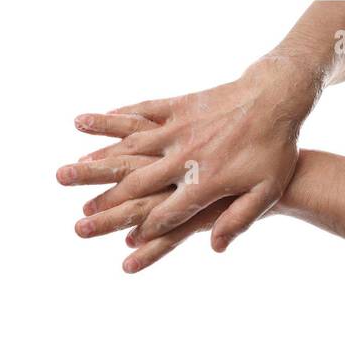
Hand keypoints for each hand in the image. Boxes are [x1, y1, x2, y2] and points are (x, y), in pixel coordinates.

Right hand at [59, 53, 320, 256]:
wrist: (278, 95)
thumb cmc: (276, 145)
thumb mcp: (267, 189)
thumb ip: (239, 219)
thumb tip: (214, 247)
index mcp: (203, 181)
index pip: (165, 215)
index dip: (146, 231)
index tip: (127, 241)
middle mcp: (183, 157)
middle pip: (134, 185)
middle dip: (104, 203)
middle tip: (78, 218)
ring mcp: (178, 129)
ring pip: (128, 148)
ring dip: (96, 161)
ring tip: (66, 169)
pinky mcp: (179, 105)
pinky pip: (140, 113)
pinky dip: (114, 118)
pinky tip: (91, 121)